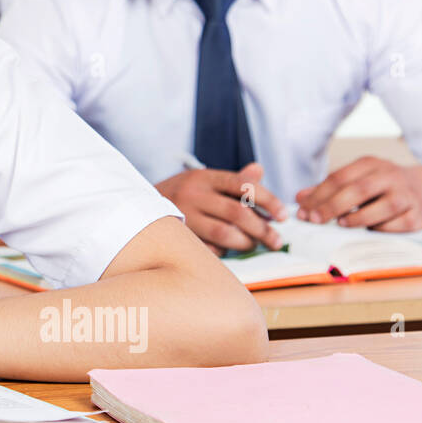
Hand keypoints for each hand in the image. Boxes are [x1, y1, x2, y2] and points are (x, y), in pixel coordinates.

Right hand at [156, 162, 287, 254]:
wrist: (139, 206)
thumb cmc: (182, 194)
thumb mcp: (204, 180)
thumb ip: (234, 179)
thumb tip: (259, 170)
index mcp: (204, 177)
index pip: (243, 185)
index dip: (268, 200)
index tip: (283, 215)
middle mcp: (192, 194)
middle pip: (237, 213)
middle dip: (262, 229)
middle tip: (275, 240)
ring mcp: (183, 215)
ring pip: (224, 234)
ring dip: (245, 243)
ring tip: (253, 245)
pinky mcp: (177, 235)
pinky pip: (208, 248)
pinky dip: (223, 252)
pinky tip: (228, 250)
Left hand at [295, 158, 421, 231]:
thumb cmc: (381, 186)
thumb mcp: (356, 179)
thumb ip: (327, 189)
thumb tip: (299, 199)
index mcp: (369, 164)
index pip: (338, 178)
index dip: (318, 195)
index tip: (302, 210)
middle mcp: (389, 176)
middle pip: (358, 190)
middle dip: (332, 206)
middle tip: (314, 219)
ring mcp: (405, 194)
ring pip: (382, 206)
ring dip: (358, 217)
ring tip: (340, 224)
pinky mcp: (417, 214)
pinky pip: (397, 224)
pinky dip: (381, 228)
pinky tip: (368, 229)